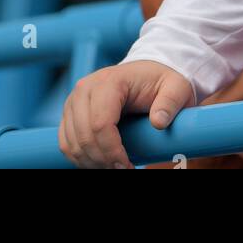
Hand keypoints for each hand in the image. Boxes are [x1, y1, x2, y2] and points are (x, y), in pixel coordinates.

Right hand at [59, 60, 194, 168]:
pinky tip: (100, 162)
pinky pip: (66, 143)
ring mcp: (74, 101)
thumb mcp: (176, 87)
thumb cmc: (161, 81)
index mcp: (109, 81)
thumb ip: (170, 103)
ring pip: (72, 143)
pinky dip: (80, 157)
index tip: (127, 166)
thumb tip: (158, 122)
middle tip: (123, 169)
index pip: (101, 123)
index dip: (112, 151)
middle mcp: (85, 88)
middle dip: (102, 160)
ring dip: (90, 161)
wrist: (147, 73)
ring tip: (113, 167)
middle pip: (84, 136)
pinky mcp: (70, 112)